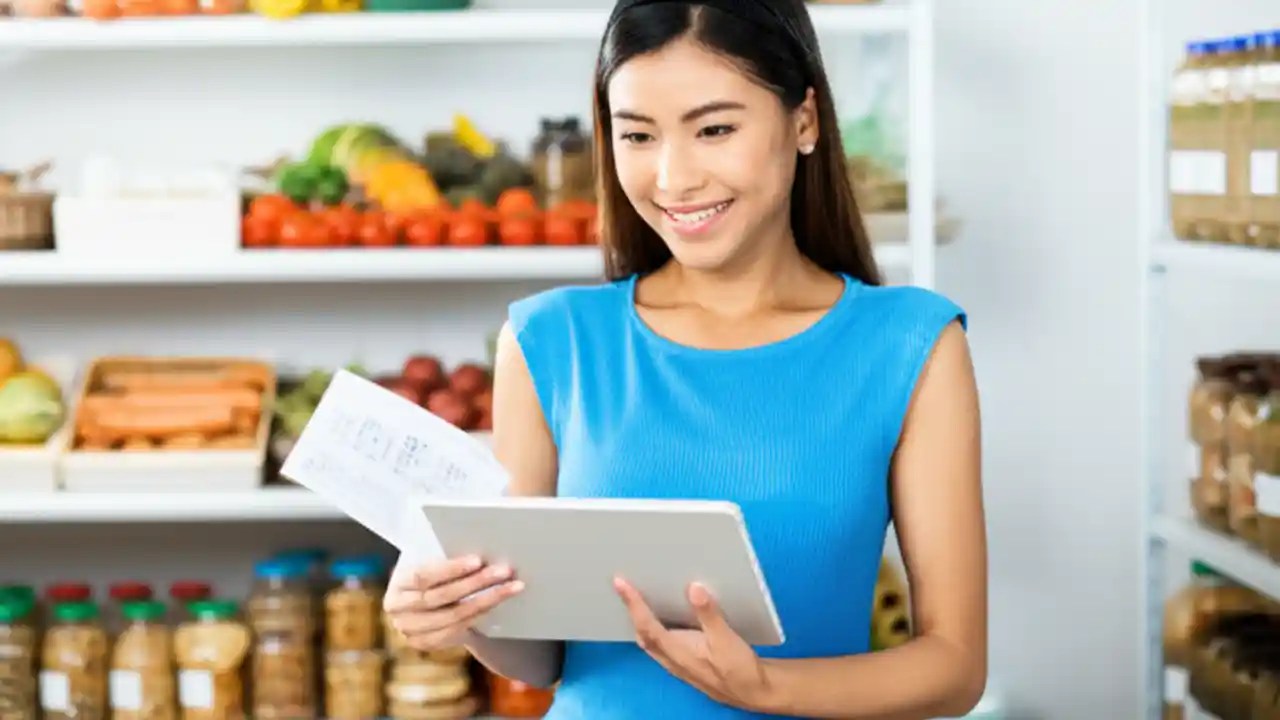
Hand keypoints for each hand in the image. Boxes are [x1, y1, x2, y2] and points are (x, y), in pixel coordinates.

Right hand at [383, 555, 524, 651]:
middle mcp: (399, 610)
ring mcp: (410, 630)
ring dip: (487, 601)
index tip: (478, 560)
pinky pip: (457, 631)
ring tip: (511, 587)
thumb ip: (444, 555)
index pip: (424, 575)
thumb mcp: (428, 559)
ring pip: (453, 617)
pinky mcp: (425, 643)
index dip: (451, 569)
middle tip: (504, 571)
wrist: (419, 598)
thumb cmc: (429, 570)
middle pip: (442, 597)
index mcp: (398, 582)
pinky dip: (479, 616)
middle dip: (476, 584)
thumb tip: (483, 544)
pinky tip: (497, 604)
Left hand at [614, 577, 772, 710]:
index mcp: (678, 650)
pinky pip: (661, 648)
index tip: (621, 584)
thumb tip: (694, 589)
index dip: (632, 603)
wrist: (752, 692)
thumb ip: (709, 613)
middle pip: (643, 634)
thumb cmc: (739, 669)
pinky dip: (655, 633)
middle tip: (625, 589)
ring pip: (651, 644)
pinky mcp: (686, 666)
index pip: (647, 624)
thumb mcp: (726, 638)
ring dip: (642, 623)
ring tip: (639, 603)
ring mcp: (678, 665)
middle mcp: (673, 659)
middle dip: (632, 612)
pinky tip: (664, 625)